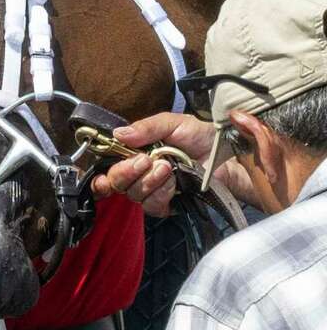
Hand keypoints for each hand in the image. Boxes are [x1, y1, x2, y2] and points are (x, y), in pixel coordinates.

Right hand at [90, 112, 256, 213]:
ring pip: (134, 195)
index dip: (100, 175)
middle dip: (126, 172)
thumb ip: (146, 127)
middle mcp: (140, 172)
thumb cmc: (202, 136)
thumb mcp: (173, 123)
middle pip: (116, 182)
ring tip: (167, 168)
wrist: (230, 155)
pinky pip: (153, 206)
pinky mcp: (168, 204)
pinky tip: (173, 184)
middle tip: (145, 161)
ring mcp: (153, 189)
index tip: (102, 176)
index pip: (108, 166)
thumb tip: (117, 134)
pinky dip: (160, 195)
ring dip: (149, 182)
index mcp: (135, 152)